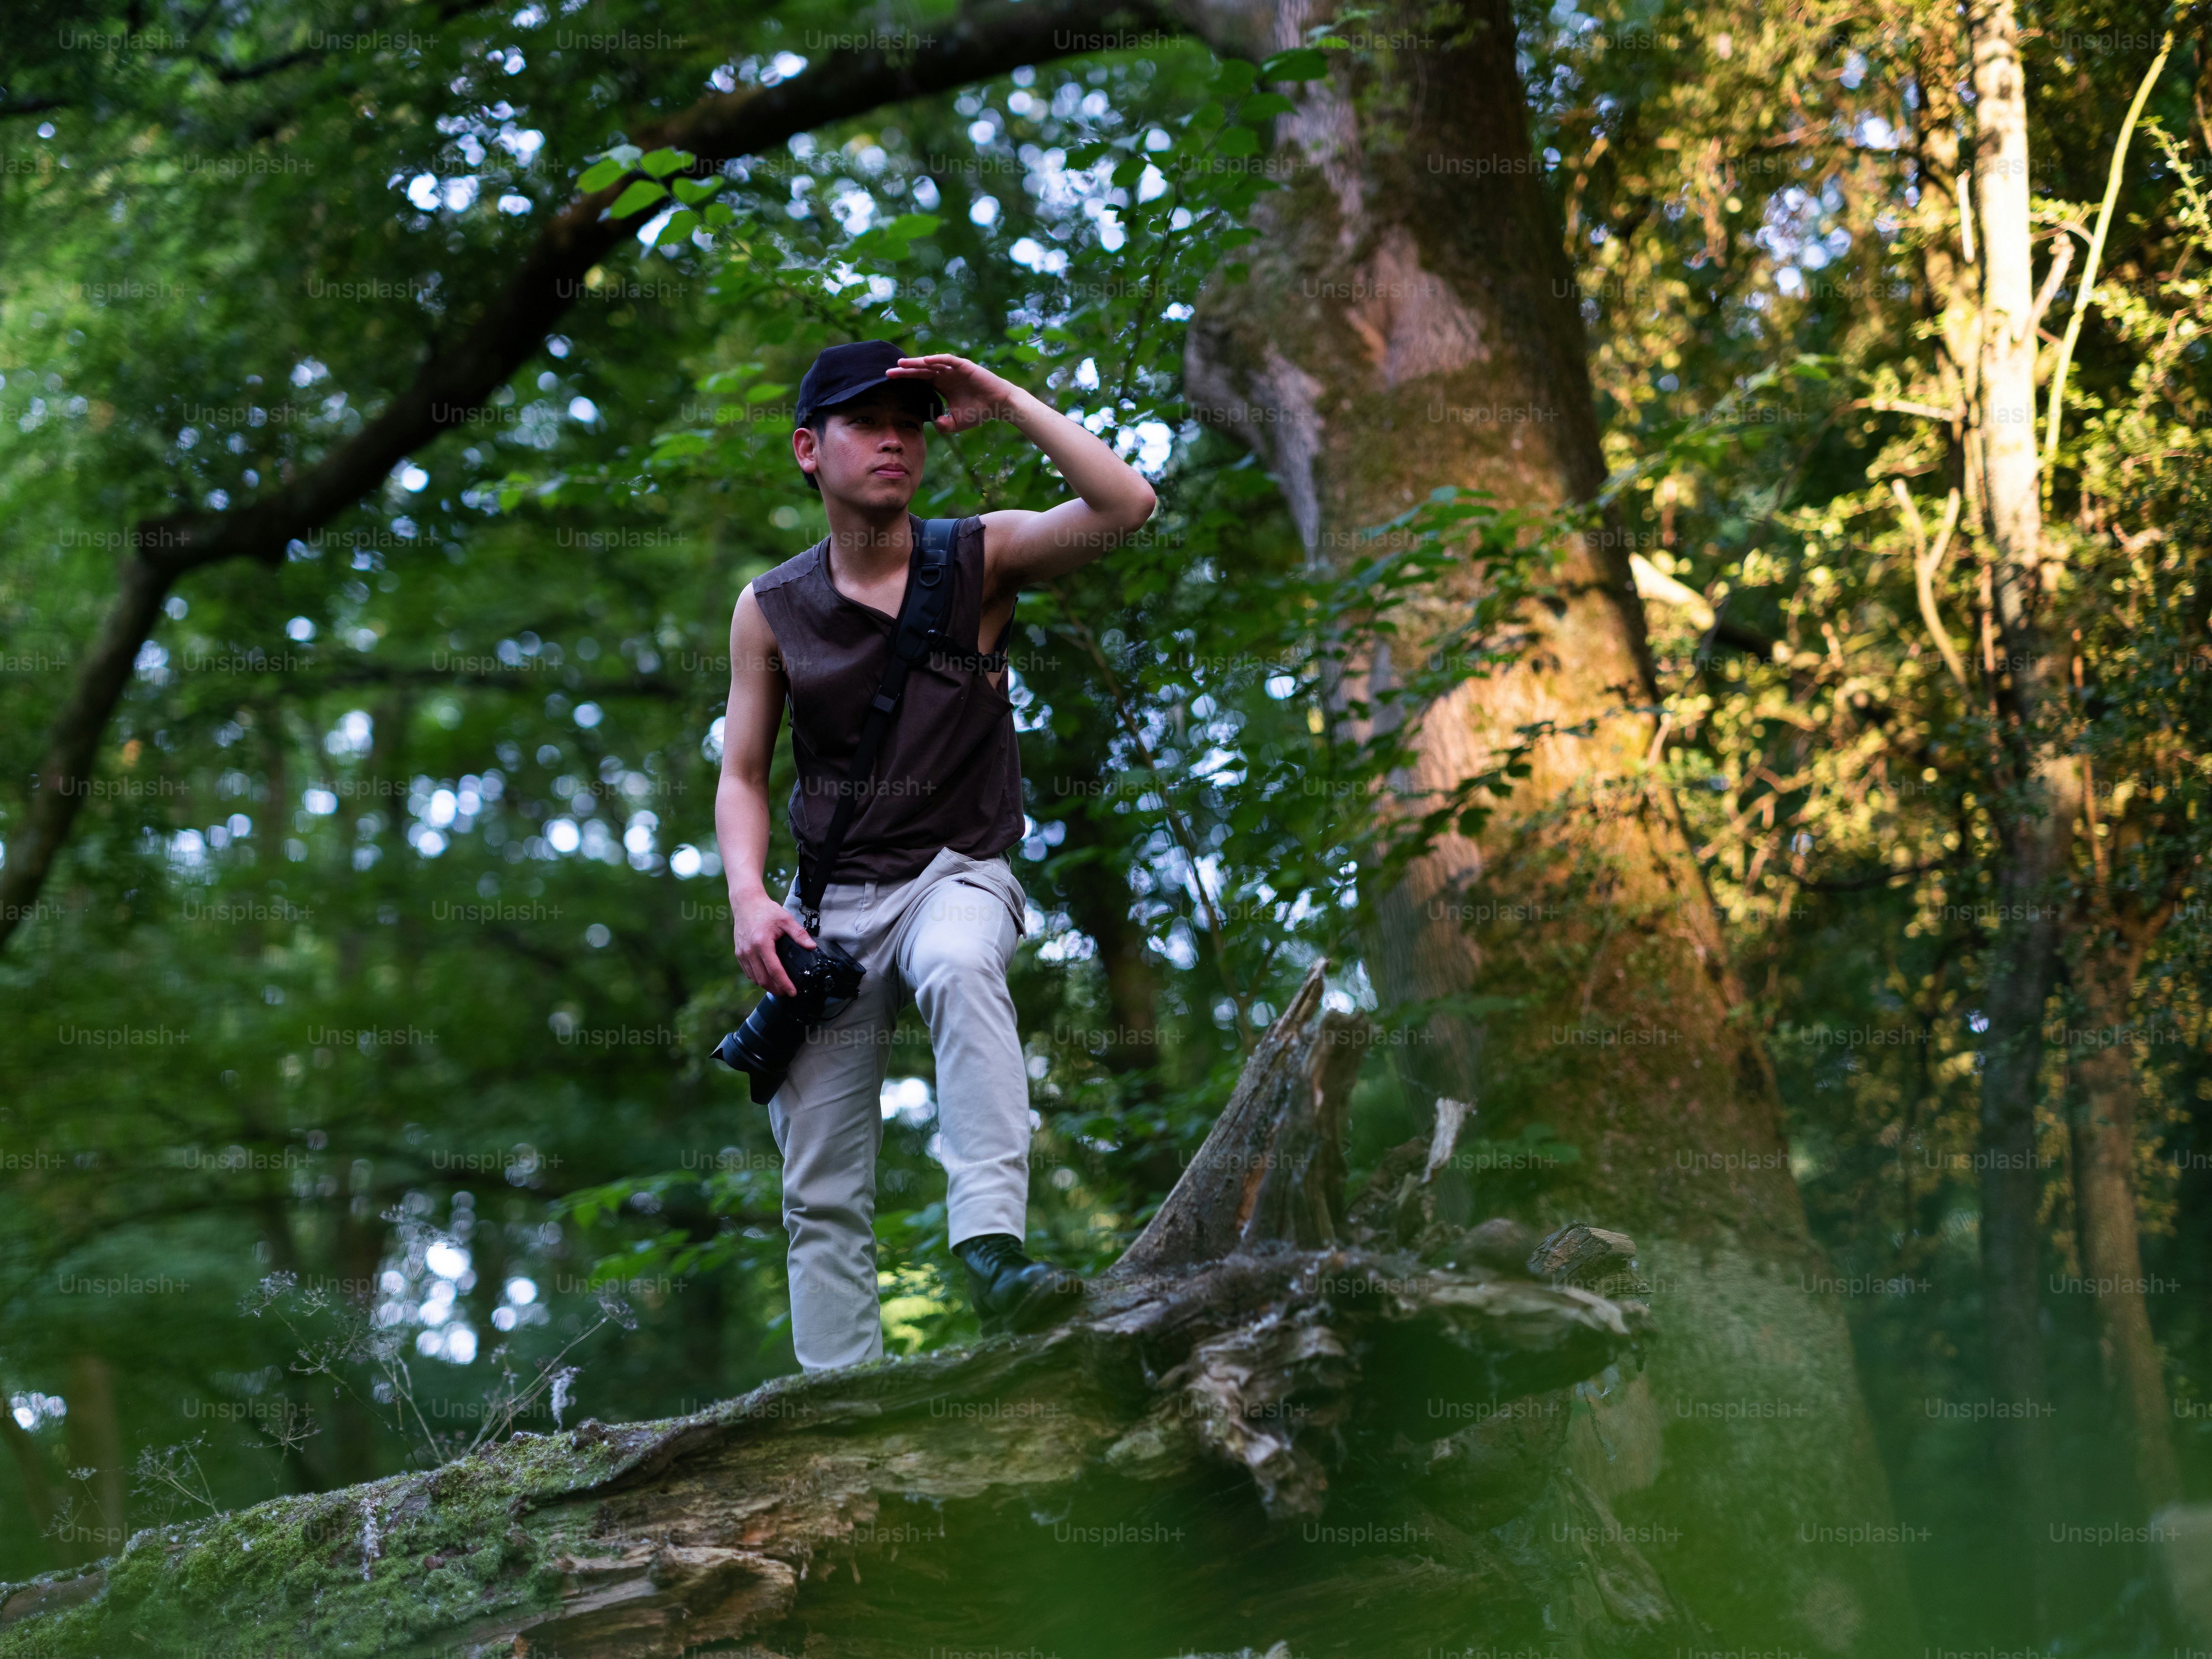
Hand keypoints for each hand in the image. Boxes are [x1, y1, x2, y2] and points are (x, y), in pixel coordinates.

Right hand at [732, 890, 814, 994]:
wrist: (746, 903)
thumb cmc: (765, 911)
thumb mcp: (785, 919)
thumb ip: (799, 934)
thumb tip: (811, 947)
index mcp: (762, 944)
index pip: (775, 971)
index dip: (785, 984)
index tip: (793, 992)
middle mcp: (750, 951)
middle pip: (763, 979)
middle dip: (776, 989)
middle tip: (787, 991)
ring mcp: (742, 953)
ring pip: (754, 978)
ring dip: (767, 985)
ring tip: (779, 986)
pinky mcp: (739, 954)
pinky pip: (748, 972)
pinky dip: (758, 978)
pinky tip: (767, 976)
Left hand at [883, 353, 1021, 434]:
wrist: (999, 405)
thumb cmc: (979, 412)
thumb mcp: (957, 422)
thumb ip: (944, 425)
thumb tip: (934, 423)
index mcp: (942, 386)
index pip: (919, 381)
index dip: (906, 380)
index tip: (890, 383)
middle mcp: (946, 375)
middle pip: (921, 371)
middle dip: (905, 371)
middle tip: (888, 372)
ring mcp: (954, 369)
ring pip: (931, 363)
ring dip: (917, 363)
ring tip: (901, 363)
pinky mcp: (964, 366)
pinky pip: (948, 360)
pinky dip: (937, 359)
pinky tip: (925, 361)